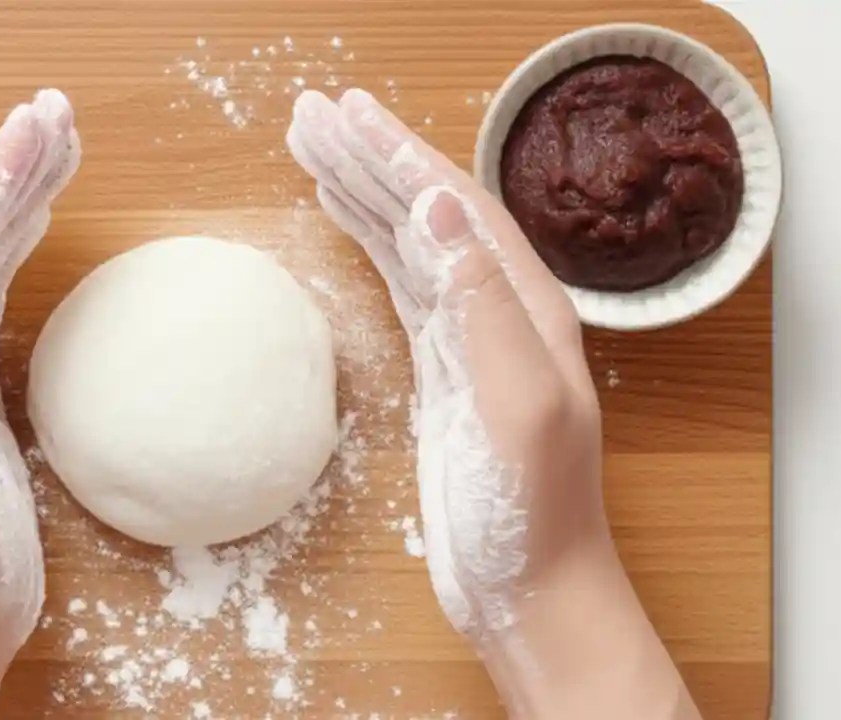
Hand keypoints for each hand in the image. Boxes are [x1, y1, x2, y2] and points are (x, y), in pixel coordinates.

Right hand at [288, 89, 696, 718]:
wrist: (530, 590)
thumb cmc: (532, 511)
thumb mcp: (515, 404)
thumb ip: (482, 305)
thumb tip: (440, 208)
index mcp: (526, 306)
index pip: (455, 206)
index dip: (399, 153)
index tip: (344, 112)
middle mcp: (499, 310)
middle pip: (427, 211)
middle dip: (370, 157)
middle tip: (309, 113)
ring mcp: (467, 340)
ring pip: (409, 243)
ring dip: (364, 192)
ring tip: (313, 148)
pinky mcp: (441, 372)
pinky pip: (399, 286)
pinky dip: (368, 244)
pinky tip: (342, 219)